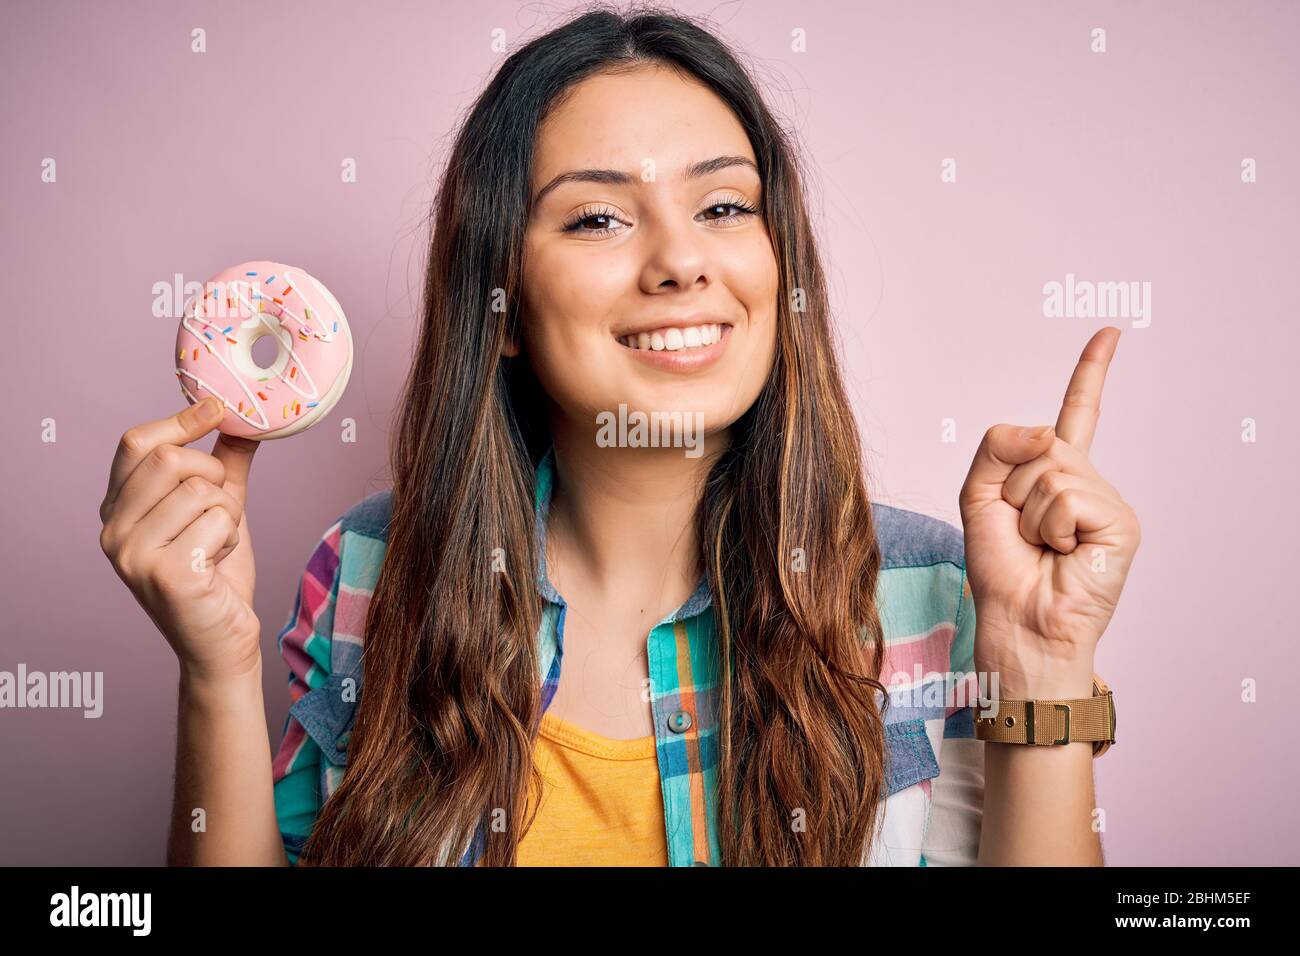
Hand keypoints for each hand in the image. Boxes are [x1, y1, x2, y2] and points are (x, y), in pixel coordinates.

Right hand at [99, 397, 262, 681]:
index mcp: (117, 509)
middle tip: (220, 511)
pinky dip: (232, 537)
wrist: (221, 641)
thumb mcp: (219, 510)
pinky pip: (219, 520)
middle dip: (214, 477)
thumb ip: (225, 465)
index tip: (218, 408)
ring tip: (217, 546)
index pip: (136, 443)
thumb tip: (242, 417)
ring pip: (202, 490)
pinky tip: (217, 565)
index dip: (180, 420)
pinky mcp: (165, 573)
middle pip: (173, 459)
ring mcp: (132, 554)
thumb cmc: (217, 575)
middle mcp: (112, 530)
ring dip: (229, 514)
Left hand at [958, 327, 1140, 697]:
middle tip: (1022, 533)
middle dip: (1012, 488)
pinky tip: (1064, 553)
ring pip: (1051, 470)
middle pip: (1041, 445)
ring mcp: (1107, 502)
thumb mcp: (979, 496)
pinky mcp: (1121, 522)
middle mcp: (1087, 484)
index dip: (1091, 374)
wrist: (1018, 623)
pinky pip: (1067, 496)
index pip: (1076, 414)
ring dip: (1029, 512)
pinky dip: (1051, 525)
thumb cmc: (1001, 569)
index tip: (1109, 334)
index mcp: (1056, 476)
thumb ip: (997, 447)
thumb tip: (1046, 434)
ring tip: (1042, 547)